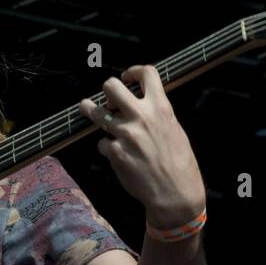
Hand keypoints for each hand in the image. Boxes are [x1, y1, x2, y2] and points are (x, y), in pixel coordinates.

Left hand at [79, 65, 205, 229]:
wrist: (175, 193)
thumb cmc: (178, 163)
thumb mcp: (175, 130)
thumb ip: (157, 114)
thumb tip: (141, 104)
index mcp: (161, 109)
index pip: (147, 73)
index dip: (134, 71)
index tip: (127, 77)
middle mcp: (141, 117)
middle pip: (111, 86)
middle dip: (107, 89)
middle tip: (108, 98)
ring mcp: (125, 134)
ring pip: (95, 111)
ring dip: (90, 109)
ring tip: (87, 108)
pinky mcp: (115, 152)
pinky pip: (102, 142)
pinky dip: (107, 147)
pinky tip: (116, 154)